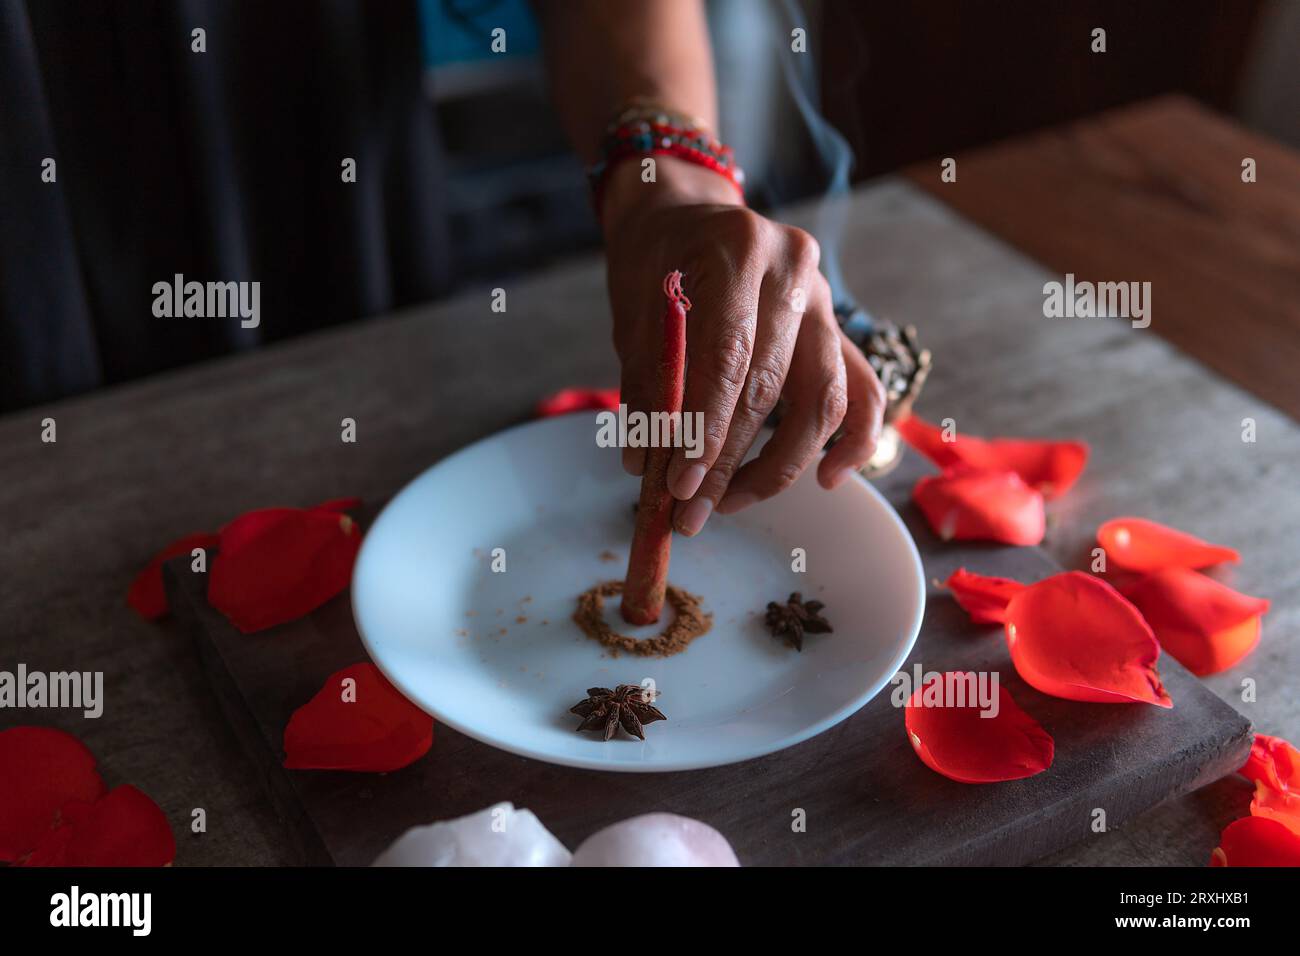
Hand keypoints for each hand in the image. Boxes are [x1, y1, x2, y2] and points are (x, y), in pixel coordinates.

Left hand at [602, 155, 885, 536]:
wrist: (685, 213)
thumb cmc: (656, 260)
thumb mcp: (635, 310)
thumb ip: (647, 382)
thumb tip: (647, 466)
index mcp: (740, 249)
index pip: (729, 356)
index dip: (706, 429)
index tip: (680, 487)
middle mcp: (794, 270)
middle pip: (772, 387)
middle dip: (730, 462)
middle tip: (691, 515)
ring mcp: (825, 300)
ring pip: (825, 399)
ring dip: (781, 465)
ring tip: (731, 503)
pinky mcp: (838, 329)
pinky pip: (863, 391)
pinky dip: (854, 441)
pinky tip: (827, 479)